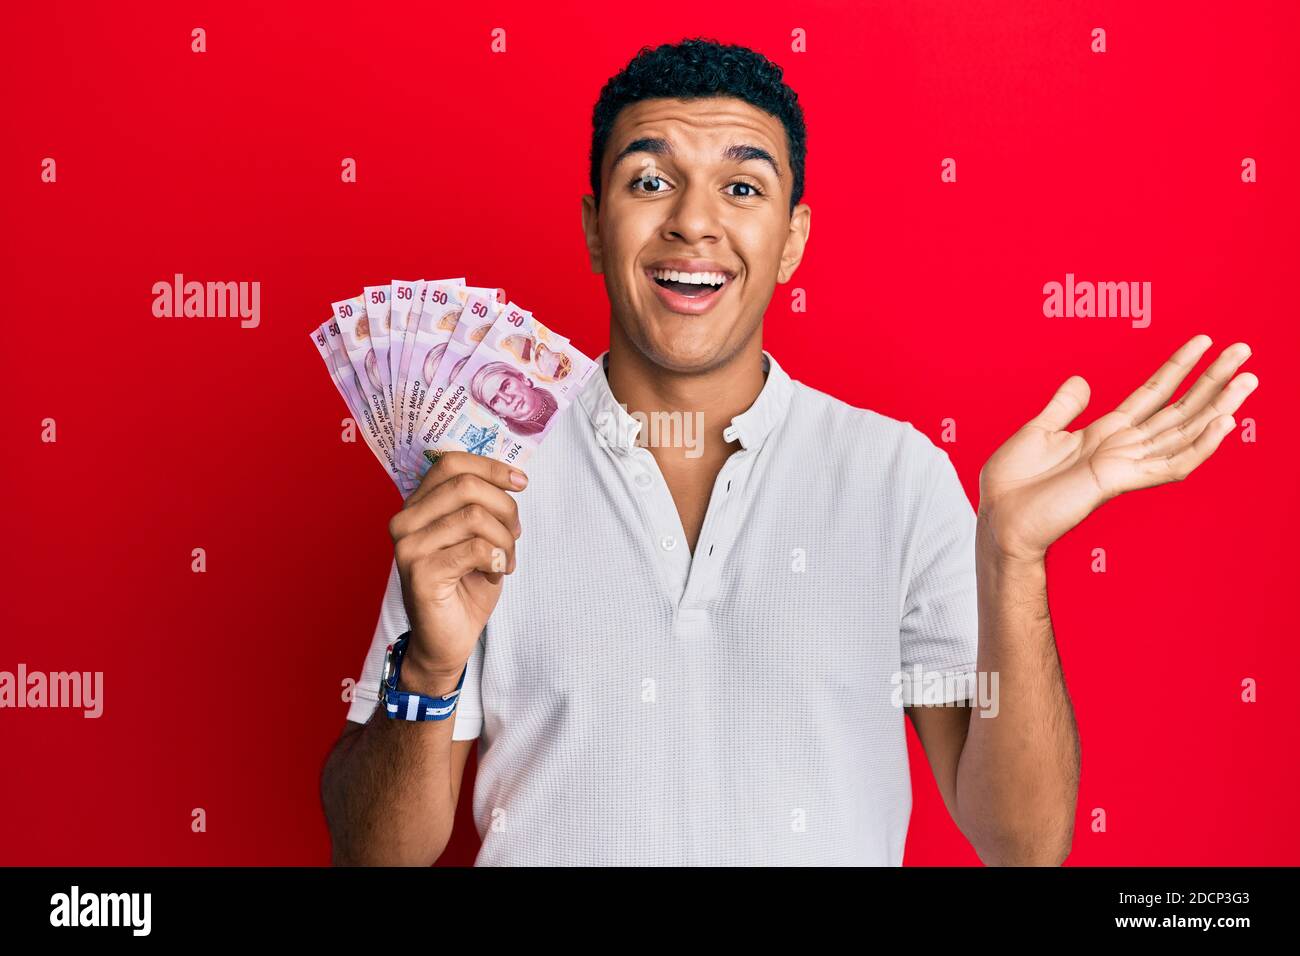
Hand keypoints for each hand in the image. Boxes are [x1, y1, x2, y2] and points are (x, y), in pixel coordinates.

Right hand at [388, 451, 526, 676]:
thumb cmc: (465, 586)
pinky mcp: (420, 573)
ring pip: (476, 517)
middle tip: (516, 535)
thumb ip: (483, 504)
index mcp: (417, 506)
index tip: (521, 483)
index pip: (451, 463)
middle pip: (467, 485)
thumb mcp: (477, 536)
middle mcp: (405, 521)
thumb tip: (512, 477)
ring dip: (505, 541)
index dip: (491, 467)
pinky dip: (497, 560)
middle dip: (506, 508)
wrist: (446, 640)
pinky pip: (475, 549)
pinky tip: (494, 574)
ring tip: (505, 562)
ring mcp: (408, 547)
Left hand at [977, 334, 1258, 562]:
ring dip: (1219, 407)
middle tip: (1244, 350)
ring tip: (1248, 381)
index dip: (1179, 367)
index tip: (1204, 341)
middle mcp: (1121, 448)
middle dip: (1212, 380)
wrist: (1000, 516)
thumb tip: (1082, 380)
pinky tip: (1223, 425)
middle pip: (1179, 408)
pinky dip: (1199, 446)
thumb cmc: (1014, 483)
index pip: (1152, 394)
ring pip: (1184, 433)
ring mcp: (1124, 465)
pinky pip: (1170, 465)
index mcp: (1104, 433)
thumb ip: (1064, 407)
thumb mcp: (1038, 432)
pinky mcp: (1119, 482)